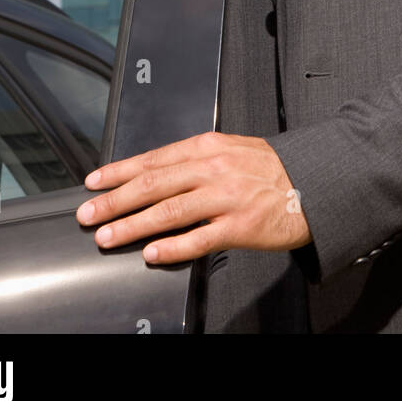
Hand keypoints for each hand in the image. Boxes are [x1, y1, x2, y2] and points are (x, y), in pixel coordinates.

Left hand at [75, 130, 312, 263]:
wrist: (313, 182)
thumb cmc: (271, 169)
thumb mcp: (231, 149)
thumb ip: (195, 160)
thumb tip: (154, 175)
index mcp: (207, 146)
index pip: (153, 159)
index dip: (119, 171)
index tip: (94, 182)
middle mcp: (213, 168)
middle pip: (153, 184)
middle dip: (114, 200)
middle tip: (87, 213)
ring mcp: (226, 197)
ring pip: (168, 212)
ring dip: (132, 225)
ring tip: (108, 236)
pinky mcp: (239, 225)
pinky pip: (198, 239)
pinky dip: (171, 248)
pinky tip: (151, 254)